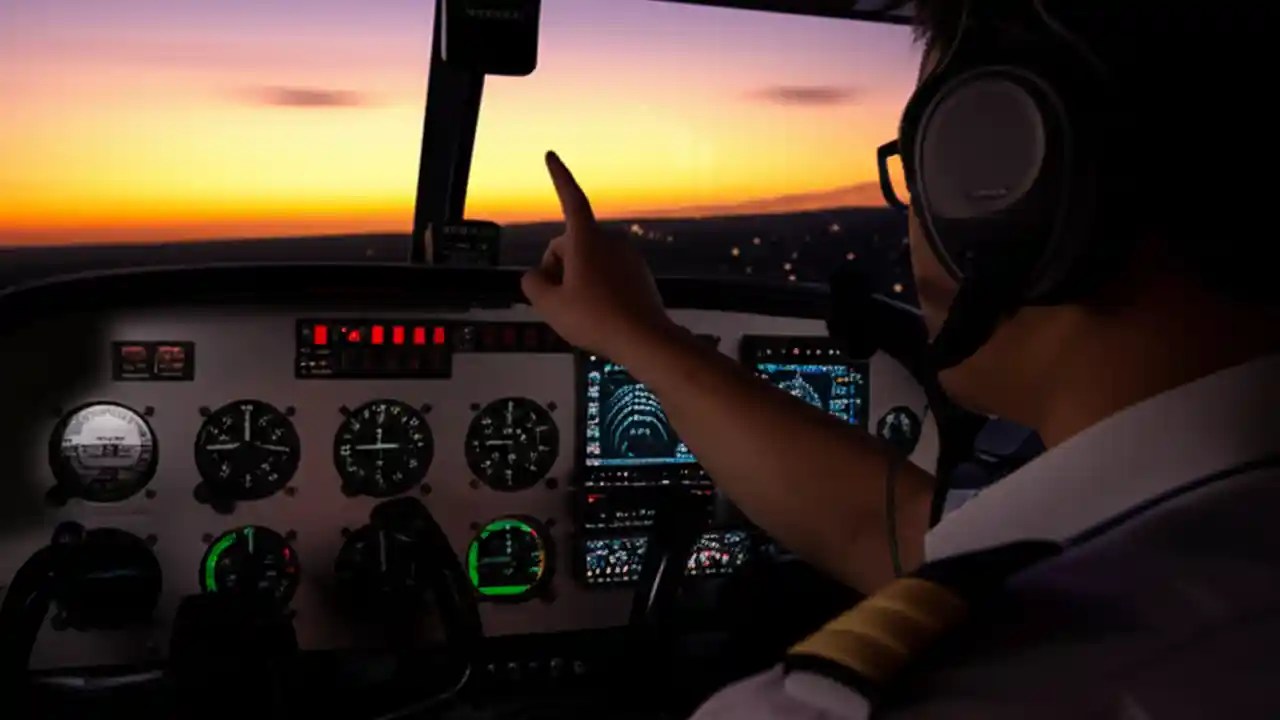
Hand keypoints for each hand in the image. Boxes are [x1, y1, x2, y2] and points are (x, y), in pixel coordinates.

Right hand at [522, 152, 676, 358]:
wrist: (645, 341)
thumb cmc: (600, 321)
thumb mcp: (549, 305)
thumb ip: (531, 284)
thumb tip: (534, 277)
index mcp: (588, 240)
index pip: (570, 198)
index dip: (558, 176)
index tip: (551, 157)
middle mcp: (611, 242)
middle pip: (570, 244)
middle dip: (557, 266)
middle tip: (558, 299)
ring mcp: (628, 257)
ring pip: (588, 261)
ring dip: (577, 280)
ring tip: (582, 311)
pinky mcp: (638, 274)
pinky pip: (607, 274)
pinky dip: (597, 288)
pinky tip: (599, 312)